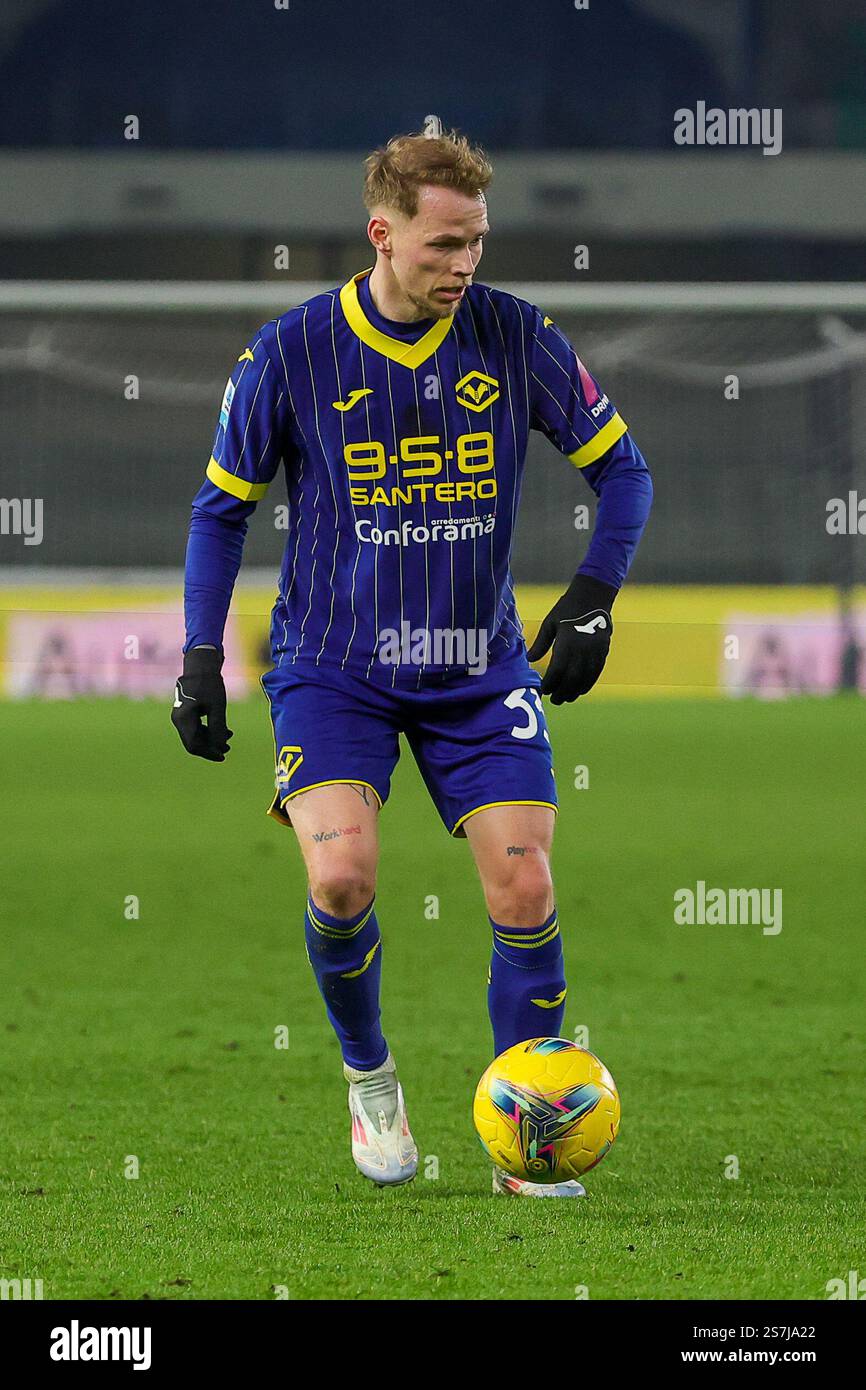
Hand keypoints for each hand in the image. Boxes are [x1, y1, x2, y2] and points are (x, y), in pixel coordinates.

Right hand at [171, 646, 232, 759]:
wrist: (201, 665)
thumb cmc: (210, 684)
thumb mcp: (217, 707)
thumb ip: (218, 728)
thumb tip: (220, 747)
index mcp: (183, 719)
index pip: (194, 745)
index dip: (208, 753)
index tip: (223, 755)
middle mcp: (179, 719)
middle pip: (194, 742)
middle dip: (211, 746)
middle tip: (228, 747)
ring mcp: (181, 716)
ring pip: (195, 735)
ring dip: (211, 738)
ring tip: (229, 735)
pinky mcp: (186, 712)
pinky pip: (196, 727)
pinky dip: (208, 730)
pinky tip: (223, 729)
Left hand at [526, 575, 615, 703]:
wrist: (594, 596)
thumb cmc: (567, 608)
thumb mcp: (550, 623)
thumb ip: (540, 644)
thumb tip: (529, 660)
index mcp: (567, 643)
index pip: (558, 671)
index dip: (550, 683)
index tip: (543, 689)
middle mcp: (582, 650)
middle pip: (572, 679)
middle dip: (562, 692)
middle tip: (554, 700)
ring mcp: (595, 652)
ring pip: (585, 679)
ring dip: (575, 691)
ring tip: (566, 698)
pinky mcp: (603, 651)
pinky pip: (596, 673)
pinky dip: (588, 684)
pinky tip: (580, 690)